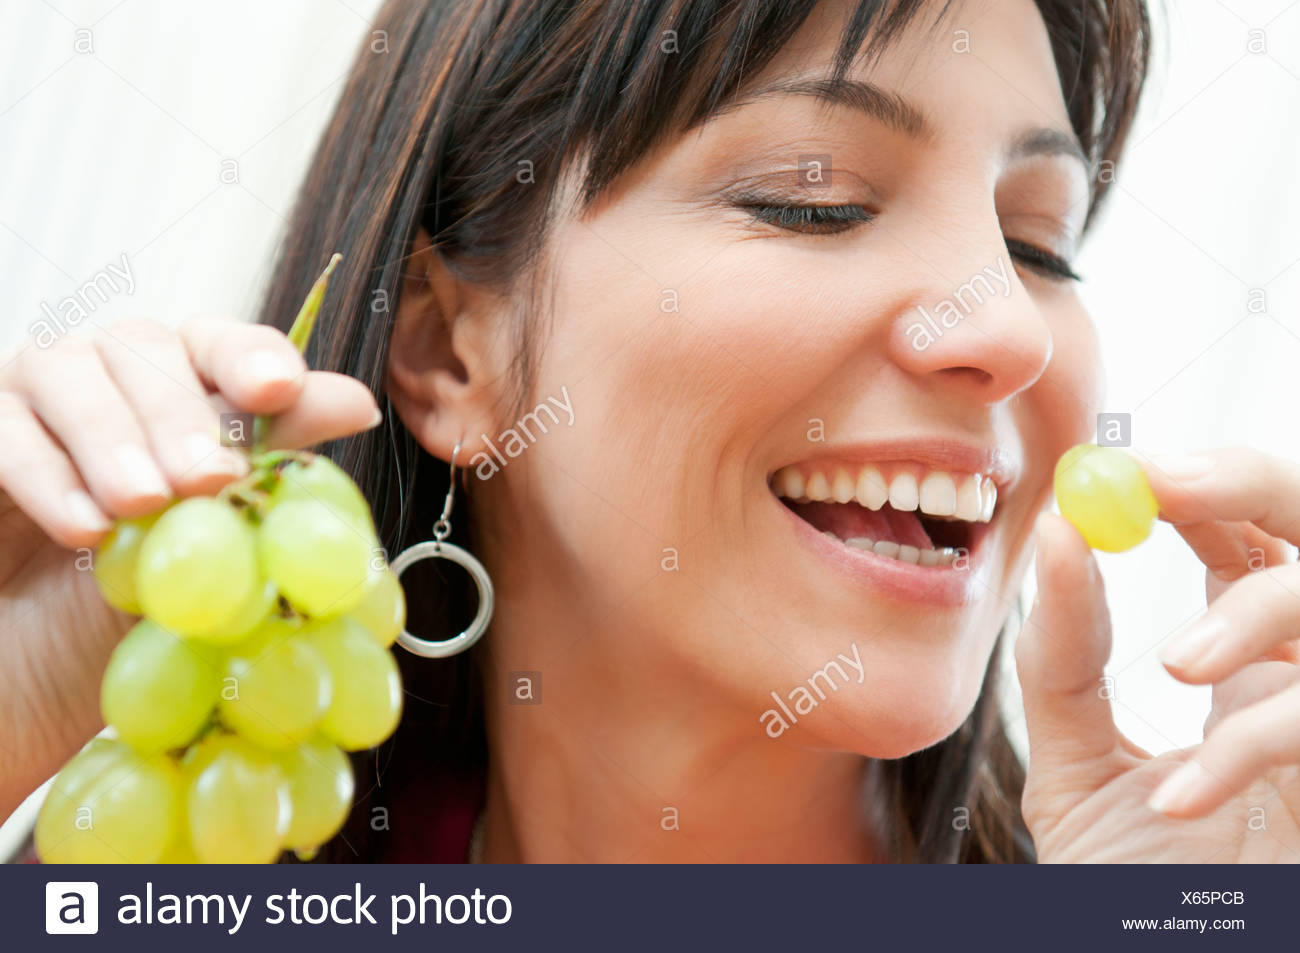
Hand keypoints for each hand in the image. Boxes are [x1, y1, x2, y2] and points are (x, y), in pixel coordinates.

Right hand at [0, 318, 378, 817]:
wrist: (23, 675)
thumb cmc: (128, 607)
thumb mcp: (214, 546)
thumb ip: (274, 467)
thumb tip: (357, 403)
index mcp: (180, 392)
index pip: (218, 344)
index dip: (249, 356)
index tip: (279, 389)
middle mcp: (108, 379)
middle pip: (146, 348)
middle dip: (182, 410)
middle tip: (208, 479)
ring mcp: (32, 401)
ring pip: (69, 371)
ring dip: (114, 436)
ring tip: (146, 504)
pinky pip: (4, 428)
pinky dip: (46, 473)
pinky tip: (85, 528)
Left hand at [1015, 447, 1299, 861]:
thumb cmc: (1132, 884)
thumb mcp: (1074, 762)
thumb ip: (1063, 657)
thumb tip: (1056, 532)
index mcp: (1242, 662)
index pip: (1243, 532)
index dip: (1195, 483)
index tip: (1119, 469)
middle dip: (1252, 488)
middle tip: (1164, 486)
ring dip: (1260, 616)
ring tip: (1174, 665)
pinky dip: (1252, 754)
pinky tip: (1178, 797)